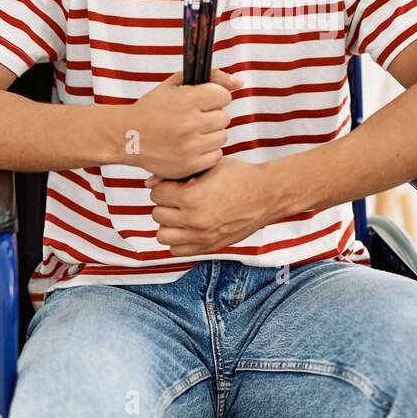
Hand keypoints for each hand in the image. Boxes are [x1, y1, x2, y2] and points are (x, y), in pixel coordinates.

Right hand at [123, 69, 241, 178]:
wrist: (127, 136)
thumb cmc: (153, 108)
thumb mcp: (176, 85)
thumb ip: (210, 78)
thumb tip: (239, 83)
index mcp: (186, 100)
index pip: (224, 96)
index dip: (214, 97)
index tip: (203, 101)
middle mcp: (189, 124)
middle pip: (225, 117)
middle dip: (213, 115)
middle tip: (195, 118)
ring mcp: (190, 147)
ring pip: (223, 137)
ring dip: (211, 134)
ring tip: (192, 132)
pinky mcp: (188, 165)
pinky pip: (216, 156)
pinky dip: (207, 151)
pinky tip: (192, 146)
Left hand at [145, 158, 273, 256]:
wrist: (267, 194)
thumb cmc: (239, 176)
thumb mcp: (208, 166)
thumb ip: (177, 174)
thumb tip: (149, 182)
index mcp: (192, 196)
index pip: (157, 194)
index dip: (164, 187)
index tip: (175, 185)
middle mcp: (194, 219)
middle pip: (157, 214)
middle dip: (165, 204)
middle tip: (177, 198)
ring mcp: (202, 236)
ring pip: (163, 235)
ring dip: (168, 224)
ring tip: (180, 214)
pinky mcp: (210, 246)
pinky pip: (178, 251)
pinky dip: (179, 240)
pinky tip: (188, 228)